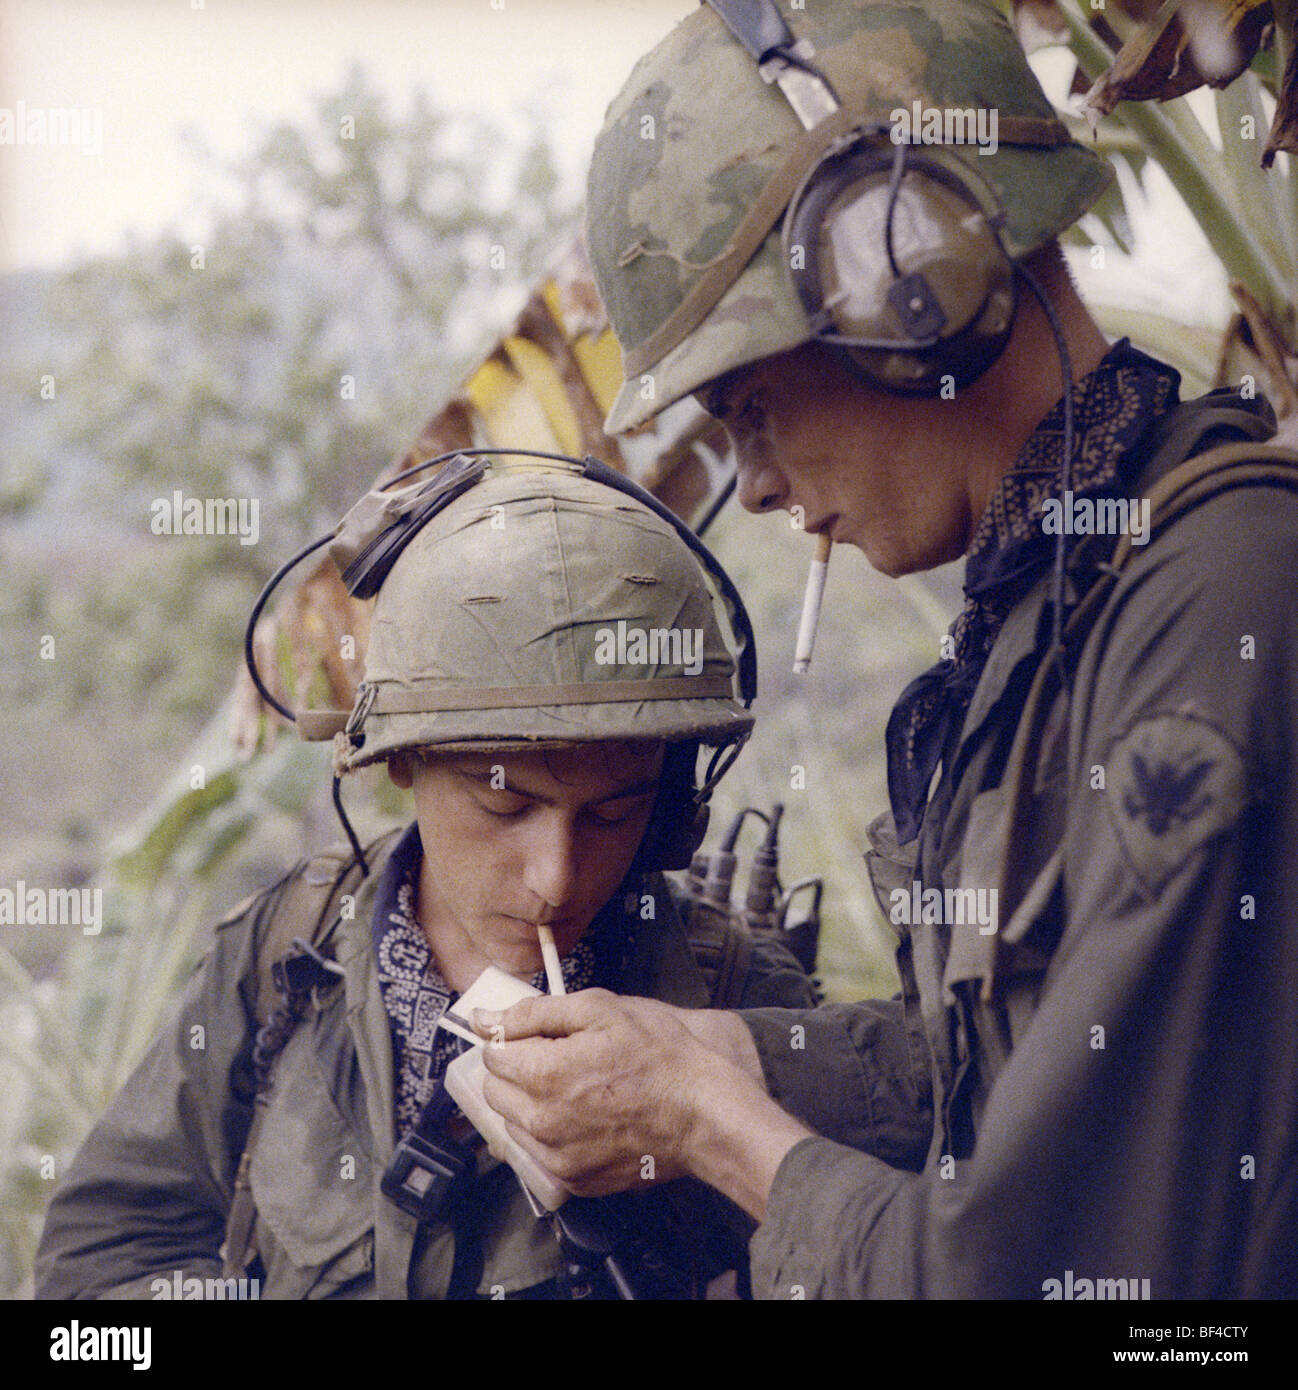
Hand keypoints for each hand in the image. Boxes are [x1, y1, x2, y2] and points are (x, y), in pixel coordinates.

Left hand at [473, 990, 711, 1194]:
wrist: (702, 1114)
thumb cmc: (660, 1058)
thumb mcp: (601, 1010)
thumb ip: (535, 1012)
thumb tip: (484, 1017)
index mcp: (543, 1075)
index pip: (493, 1054)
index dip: (516, 1038)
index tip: (541, 1036)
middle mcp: (542, 1122)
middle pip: (495, 1091)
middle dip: (517, 1070)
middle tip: (560, 1058)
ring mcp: (556, 1158)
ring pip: (514, 1123)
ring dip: (531, 1102)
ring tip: (578, 1088)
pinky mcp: (574, 1181)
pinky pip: (540, 1152)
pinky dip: (552, 1133)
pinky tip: (586, 1116)